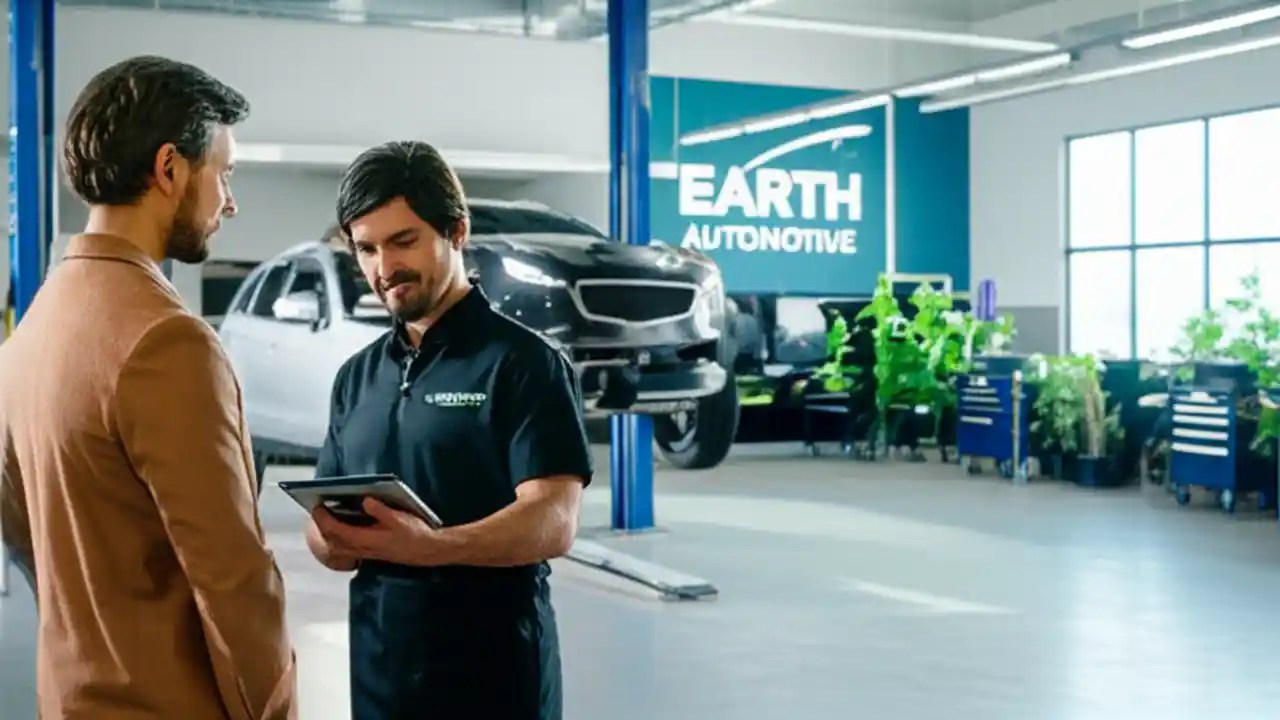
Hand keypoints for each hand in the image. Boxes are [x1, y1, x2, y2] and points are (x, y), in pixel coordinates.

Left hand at [310, 497, 456, 567]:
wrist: (427, 550)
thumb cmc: (415, 534)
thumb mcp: (400, 518)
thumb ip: (381, 510)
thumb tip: (365, 500)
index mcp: (367, 540)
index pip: (337, 531)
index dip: (325, 519)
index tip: (317, 506)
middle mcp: (363, 549)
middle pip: (333, 541)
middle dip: (322, 527)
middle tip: (317, 510)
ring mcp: (366, 552)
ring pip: (339, 546)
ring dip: (329, 533)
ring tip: (326, 518)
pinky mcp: (371, 552)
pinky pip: (347, 547)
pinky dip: (339, 537)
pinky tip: (343, 527)